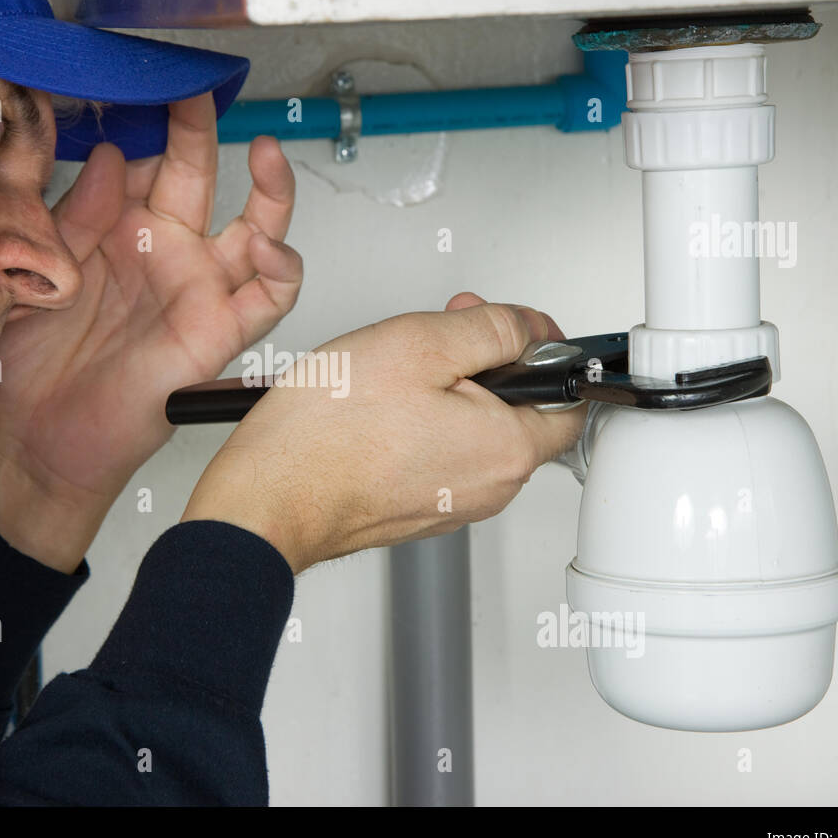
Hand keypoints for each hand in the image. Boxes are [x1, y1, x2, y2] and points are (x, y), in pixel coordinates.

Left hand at [0, 93, 301, 570]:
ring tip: (266, 152)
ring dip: (272, 190)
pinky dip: (283, 268)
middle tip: (194, 89)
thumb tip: (106, 151)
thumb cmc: (29, 363)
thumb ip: (71, 210)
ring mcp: (195, 290)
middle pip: (198, 177)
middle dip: (200, 130)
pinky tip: (268, 244)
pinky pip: (269, 298)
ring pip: (256, 228)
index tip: (136, 80)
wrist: (34, 442)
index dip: (145, 121)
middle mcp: (162, 253)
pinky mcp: (216, 333)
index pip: (143, 160)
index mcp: (116, 230)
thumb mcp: (35, 266)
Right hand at [181, 293, 584, 572]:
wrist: (265, 500)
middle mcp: (488, 488)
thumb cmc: (327, 435)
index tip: (514, 327)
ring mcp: (448, 504)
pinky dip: (418, 424)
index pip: (571, 397)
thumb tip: (526, 327)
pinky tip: (376, 406)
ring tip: (395, 369)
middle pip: (518, 412)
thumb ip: (491, 328)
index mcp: (506, 449)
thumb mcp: (419, 342)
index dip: (546, 349)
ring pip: (472, 432)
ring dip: (447, 391)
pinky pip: (435, 456)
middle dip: (486, 362)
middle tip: (440, 333)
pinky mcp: (411, 511)